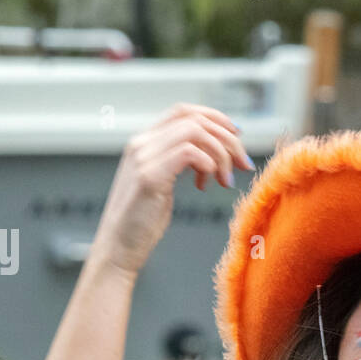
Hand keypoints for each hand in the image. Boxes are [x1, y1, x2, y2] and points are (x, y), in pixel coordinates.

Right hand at [92, 104, 252, 276]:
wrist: (118, 248)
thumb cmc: (141, 221)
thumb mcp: (163, 183)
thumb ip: (179, 164)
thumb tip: (211, 156)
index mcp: (144, 142)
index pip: (184, 111)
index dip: (216, 119)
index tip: (237, 137)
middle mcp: (142, 143)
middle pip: (194, 118)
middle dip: (227, 138)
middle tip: (242, 164)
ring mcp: (143, 158)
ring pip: (195, 131)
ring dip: (221, 154)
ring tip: (225, 181)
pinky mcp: (149, 177)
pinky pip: (188, 153)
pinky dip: (207, 164)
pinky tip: (207, 184)